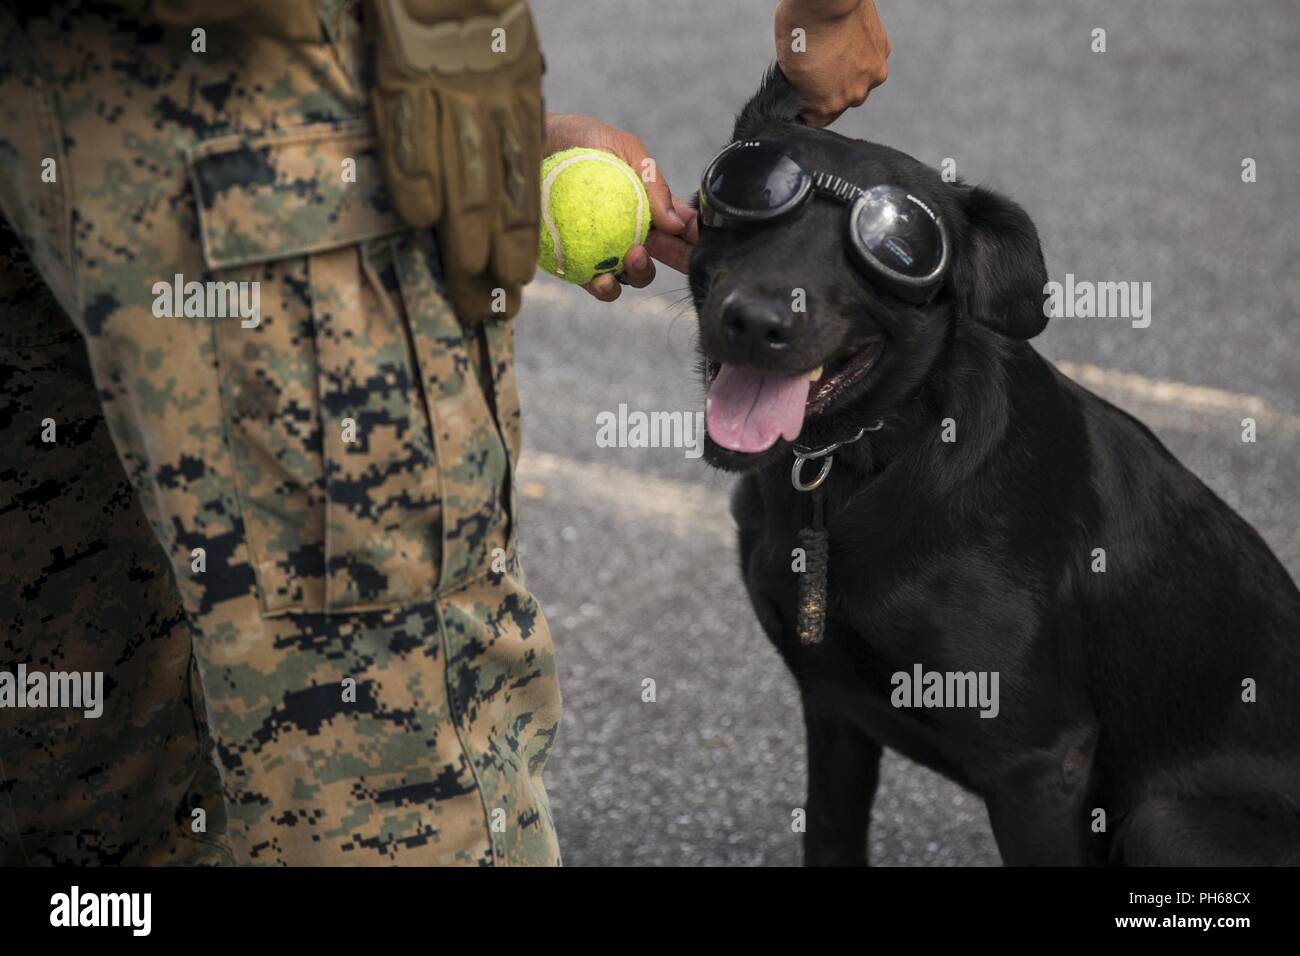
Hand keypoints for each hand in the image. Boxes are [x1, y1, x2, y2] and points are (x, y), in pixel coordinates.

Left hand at [544, 113, 698, 300]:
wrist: (529, 145)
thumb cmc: (578, 139)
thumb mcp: (622, 147)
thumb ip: (651, 180)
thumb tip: (674, 221)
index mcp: (647, 202)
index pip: (679, 222)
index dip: (695, 234)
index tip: (699, 236)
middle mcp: (630, 230)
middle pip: (665, 255)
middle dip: (682, 261)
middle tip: (680, 256)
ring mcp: (605, 250)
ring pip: (634, 276)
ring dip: (641, 273)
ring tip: (633, 257)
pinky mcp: (577, 265)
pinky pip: (597, 285)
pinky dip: (605, 288)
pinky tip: (602, 280)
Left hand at [775, 0, 889, 127]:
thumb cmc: (800, 28)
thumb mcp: (788, 68)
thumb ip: (802, 90)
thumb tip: (807, 95)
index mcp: (828, 106)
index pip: (815, 121)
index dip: (806, 108)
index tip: (801, 96)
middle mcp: (854, 96)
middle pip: (840, 102)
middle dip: (828, 90)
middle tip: (817, 67)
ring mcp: (872, 74)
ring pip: (859, 82)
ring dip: (848, 74)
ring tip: (834, 52)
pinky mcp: (883, 51)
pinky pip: (870, 61)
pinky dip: (861, 55)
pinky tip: (847, 41)